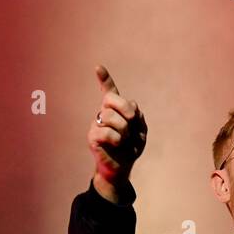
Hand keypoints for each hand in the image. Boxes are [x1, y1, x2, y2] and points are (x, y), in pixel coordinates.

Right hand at [89, 64, 146, 193]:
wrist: (123, 166)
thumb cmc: (131, 147)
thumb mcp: (140, 129)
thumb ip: (136, 115)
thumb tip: (127, 108)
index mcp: (116, 110)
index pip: (109, 91)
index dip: (104, 79)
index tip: (98, 67)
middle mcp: (104, 114)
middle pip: (112, 99)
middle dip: (127, 109)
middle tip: (132, 122)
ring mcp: (96, 124)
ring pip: (111, 116)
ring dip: (124, 129)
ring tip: (124, 139)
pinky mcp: (92, 136)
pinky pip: (106, 132)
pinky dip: (117, 139)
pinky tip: (116, 144)